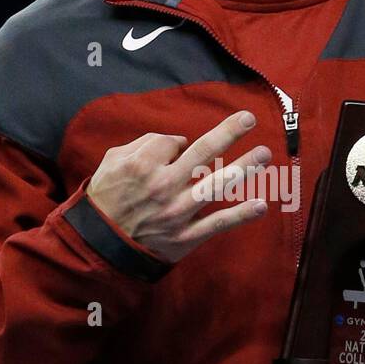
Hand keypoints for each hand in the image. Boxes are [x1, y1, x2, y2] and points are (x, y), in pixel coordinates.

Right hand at [85, 110, 271, 264]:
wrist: (99, 244)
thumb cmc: (106, 199)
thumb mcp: (112, 162)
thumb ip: (143, 145)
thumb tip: (178, 142)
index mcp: (143, 165)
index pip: (173, 142)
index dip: (176, 143)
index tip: (175, 150)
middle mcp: (163, 185)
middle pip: (203, 153)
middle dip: (229, 133)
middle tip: (250, 118)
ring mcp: (177, 212)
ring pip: (216, 185)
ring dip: (243, 167)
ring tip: (264, 154)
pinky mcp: (185, 237)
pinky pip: (217, 224)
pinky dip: (240, 216)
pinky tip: (260, 205)